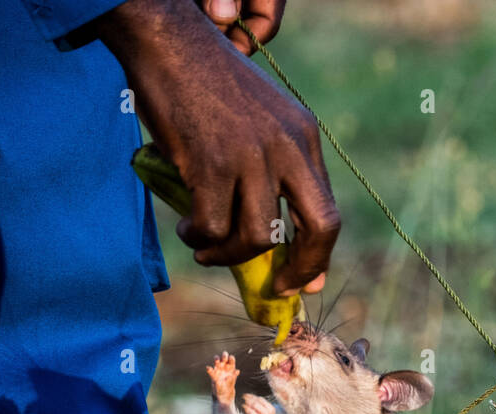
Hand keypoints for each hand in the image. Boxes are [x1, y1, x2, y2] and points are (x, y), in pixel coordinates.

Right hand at [94, 0, 337, 294]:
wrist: (169, 42)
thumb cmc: (206, 88)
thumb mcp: (257, 124)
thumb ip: (273, 174)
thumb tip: (278, 245)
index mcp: (303, 137)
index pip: (327, 211)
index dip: (317, 256)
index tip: (304, 283)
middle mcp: (287, 146)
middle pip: (318, 228)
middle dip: (299, 269)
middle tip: (274, 288)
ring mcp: (252, 154)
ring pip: (257, 236)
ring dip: (227, 253)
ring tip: (204, 244)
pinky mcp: (212, 162)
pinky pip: (212, 228)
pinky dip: (198, 238)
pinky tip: (186, 226)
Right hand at [207, 353, 238, 403]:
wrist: (223, 395)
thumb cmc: (229, 387)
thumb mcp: (232, 383)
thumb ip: (233, 377)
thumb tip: (237, 371)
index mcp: (231, 368)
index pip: (231, 360)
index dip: (231, 358)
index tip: (230, 359)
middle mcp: (224, 367)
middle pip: (224, 357)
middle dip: (224, 356)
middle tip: (224, 358)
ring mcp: (218, 369)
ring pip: (217, 361)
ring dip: (217, 359)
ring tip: (217, 360)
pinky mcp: (213, 374)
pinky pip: (210, 371)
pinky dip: (209, 369)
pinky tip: (208, 368)